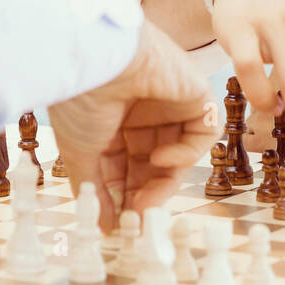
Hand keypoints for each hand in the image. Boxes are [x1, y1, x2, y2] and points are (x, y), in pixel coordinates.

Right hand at [48, 20, 219, 230]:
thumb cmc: (81, 98)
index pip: (126, 165)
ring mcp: (169, 102)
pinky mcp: (194, 92)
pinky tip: (160, 157)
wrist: (95, 57)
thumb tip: (102, 227)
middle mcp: (142, 111)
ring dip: (167, 180)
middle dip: (147, 192)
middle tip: (137, 218)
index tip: (119, 222)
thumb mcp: (81, 154)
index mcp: (113, 120)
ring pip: (181, 152)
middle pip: (154, 163)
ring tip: (146, 199)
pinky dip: (187, 152)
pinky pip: (203, 131)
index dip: (124, 193)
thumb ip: (95, 191)